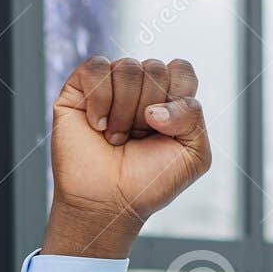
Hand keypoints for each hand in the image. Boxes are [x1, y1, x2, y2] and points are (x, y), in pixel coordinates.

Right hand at [41, 56, 210, 259]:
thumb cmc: (149, 182)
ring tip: (116, 138)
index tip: (166, 129)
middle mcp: (139, 89)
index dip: (178, 95)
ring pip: (127, 68)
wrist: (108, 203)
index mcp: (168, 99)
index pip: (181, 69)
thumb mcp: (194, 154)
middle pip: (155, 68)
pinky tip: (97, 126)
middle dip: (149, 110)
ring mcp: (109, 87)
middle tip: (137, 138)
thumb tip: (154, 108)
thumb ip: (193, 116)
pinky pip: (96, 68)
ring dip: (124, 112)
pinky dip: (100, 100)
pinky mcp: (79, 90)